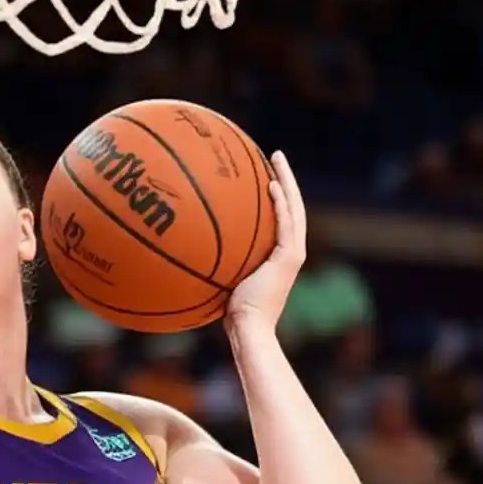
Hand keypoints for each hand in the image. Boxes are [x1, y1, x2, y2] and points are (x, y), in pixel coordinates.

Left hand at [225, 151, 306, 332]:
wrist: (249, 328)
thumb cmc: (230, 311)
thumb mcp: (223, 277)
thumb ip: (217, 258)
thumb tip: (188, 245)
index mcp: (278, 254)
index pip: (282, 215)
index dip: (276, 193)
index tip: (265, 172)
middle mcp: (290, 250)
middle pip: (292, 206)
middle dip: (285, 178)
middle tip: (276, 155)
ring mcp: (292, 253)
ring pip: (294, 209)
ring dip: (287, 181)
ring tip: (277, 158)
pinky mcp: (290, 257)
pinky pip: (286, 223)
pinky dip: (281, 204)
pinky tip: (271, 185)